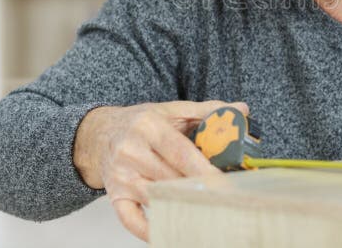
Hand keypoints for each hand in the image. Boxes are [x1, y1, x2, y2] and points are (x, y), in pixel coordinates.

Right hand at [73, 99, 248, 240]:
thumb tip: (241, 110)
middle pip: (169, 178)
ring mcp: (121, 177)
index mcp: (148, 127)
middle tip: (224, 199)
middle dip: (197, 189)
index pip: (180, 152)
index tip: (224, 183)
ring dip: (180, 206)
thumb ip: (207, 110)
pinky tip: (170, 231)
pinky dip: (150, 230)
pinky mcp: (114, 196)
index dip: (203, 170)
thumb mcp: (172, 110)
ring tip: (207, 212)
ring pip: (155, 198)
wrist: (99, 134)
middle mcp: (131, 152)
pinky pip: (131, 220)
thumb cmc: (141, 122)